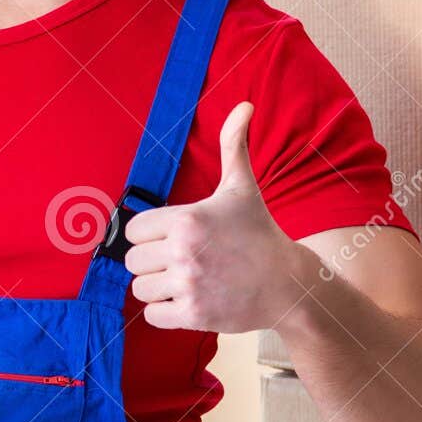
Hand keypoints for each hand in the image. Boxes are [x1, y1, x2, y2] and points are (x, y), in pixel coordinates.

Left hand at [124, 101, 304, 331]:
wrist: (288, 283)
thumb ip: (233, 145)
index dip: (150, 234)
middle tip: (179, 260)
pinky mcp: (193, 315)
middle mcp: (184, 252)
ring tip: (185, 280)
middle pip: (133, 261)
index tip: (172, 237)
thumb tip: (244, 106)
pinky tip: (187, 300)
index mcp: (187, 218)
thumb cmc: (259, 232)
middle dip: (152, 262)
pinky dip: (165, 311)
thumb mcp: (242, 187)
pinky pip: (152, 315)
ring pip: (140, 289)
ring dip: (158, 287)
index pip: (134, 230)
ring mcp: (189, 285)